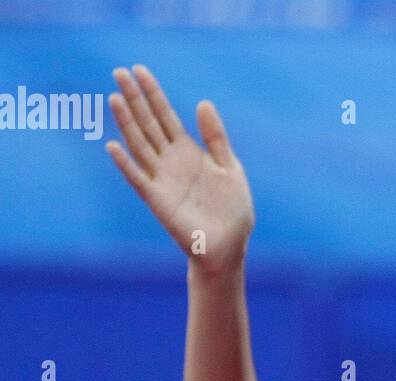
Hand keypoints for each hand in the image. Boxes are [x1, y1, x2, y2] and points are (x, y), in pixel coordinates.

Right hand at [106, 64, 253, 275]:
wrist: (230, 247)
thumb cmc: (232, 211)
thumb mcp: (230, 168)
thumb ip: (215, 138)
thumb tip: (203, 102)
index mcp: (188, 151)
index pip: (166, 116)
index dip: (153, 93)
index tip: (138, 69)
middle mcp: (170, 161)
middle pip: (148, 124)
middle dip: (134, 99)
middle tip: (118, 72)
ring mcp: (162, 180)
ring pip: (139, 145)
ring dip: (126, 123)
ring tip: (114, 98)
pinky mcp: (158, 201)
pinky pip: (138, 179)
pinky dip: (126, 165)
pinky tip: (114, 147)